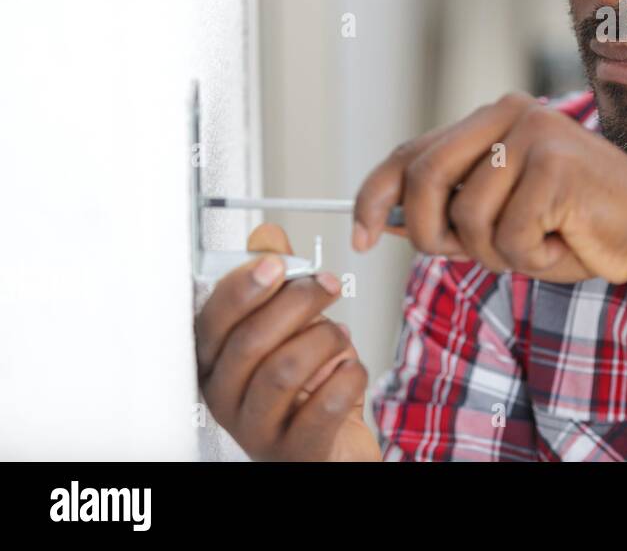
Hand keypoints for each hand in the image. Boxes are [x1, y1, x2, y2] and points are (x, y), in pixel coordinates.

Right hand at [194, 223, 379, 460]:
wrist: (334, 449)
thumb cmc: (308, 389)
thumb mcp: (291, 328)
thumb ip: (279, 283)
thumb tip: (267, 237)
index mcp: (217, 364)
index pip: (211, 322)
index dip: (242, 288)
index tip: (277, 263)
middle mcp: (227, 398)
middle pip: (251, 341)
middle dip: (297, 303)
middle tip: (327, 286)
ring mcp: (257, 430)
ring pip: (284, 370)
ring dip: (323, 340)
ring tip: (340, 335)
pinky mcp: (296, 451)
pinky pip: (323, 407)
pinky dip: (348, 378)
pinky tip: (352, 369)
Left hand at [351, 92, 626, 283]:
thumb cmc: (576, 227)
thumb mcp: (502, 216)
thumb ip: (453, 209)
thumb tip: (384, 222)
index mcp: (493, 118)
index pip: (410, 151)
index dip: (375, 195)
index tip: (361, 237)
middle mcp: (510, 113)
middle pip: (425, 177)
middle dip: (432, 233)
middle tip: (465, 255)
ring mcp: (535, 134)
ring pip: (467, 217)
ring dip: (498, 254)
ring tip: (539, 243)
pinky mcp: (556, 164)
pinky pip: (509, 235)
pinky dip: (531, 259)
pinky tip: (564, 242)